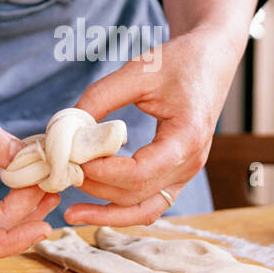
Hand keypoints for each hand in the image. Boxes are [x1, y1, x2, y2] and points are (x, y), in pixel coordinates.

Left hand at [63, 25, 244, 226]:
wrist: (211, 59)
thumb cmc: (180, 61)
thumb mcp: (138, 71)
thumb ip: (101, 97)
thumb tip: (67, 128)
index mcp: (187, 137)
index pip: (140, 172)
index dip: (102, 171)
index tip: (72, 159)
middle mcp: (190, 163)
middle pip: (137, 195)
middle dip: (96, 188)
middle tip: (61, 173)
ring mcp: (186, 173)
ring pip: (145, 210)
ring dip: (107, 213)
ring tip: (72, 211)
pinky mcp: (177, 174)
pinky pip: (150, 203)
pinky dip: (122, 209)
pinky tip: (95, 206)